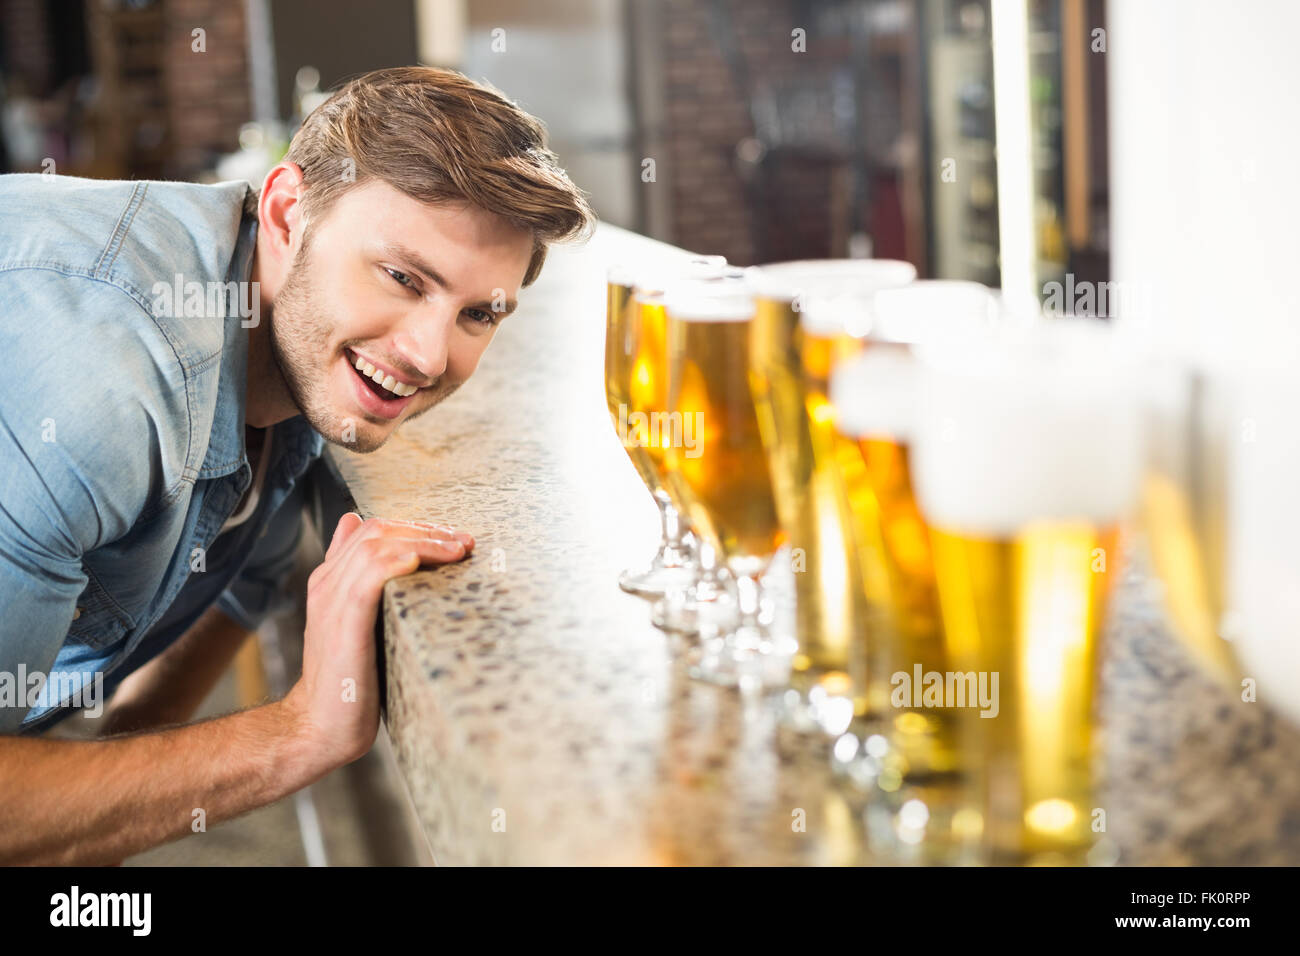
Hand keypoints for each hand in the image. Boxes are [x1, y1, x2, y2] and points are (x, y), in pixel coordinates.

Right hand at [283, 513, 473, 769]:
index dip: (416, 527)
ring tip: (457, 551)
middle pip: (377, 531)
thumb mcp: (354, 625)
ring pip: (376, 547)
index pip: (373, 529)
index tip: (454, 539)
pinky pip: (368, 580)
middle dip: (427, 530)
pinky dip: (394, 564)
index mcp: (330, 580)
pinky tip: (418, 563)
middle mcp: (328, 584)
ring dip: (423, 542)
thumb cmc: (346, 680)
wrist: (318, 726)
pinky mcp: (344, 626)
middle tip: (465, 541)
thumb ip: (362, 587)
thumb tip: (364, 538)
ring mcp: (333, 602)